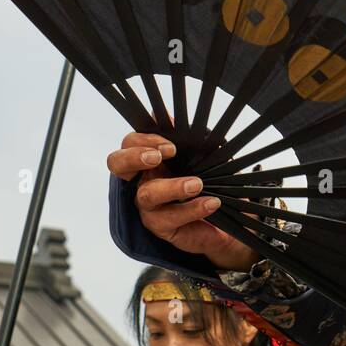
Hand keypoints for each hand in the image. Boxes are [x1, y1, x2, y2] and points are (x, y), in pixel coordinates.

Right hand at [107, 132, 255, 271]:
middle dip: (134, 157)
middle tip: (158, 158)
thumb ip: (185, 139)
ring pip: (146, 195)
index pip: (130, 143)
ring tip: (197, 184)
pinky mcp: (162, 228)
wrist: (227, 218)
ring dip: (173, 187)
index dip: (144, 140)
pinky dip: (193, 209)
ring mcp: (148, 206)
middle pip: (117, 164)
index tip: (171, 146)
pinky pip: (170, 219)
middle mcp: (142, 181)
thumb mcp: (202, 157)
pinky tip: (210, 203)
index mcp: (149, 161)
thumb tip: (169, 118)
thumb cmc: (209, 182)